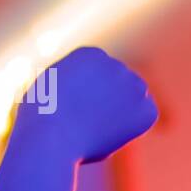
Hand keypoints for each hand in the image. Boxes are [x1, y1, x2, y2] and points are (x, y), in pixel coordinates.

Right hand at [12, 46, 157, 163]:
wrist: (52, 136)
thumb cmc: (44, 119)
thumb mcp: (53, 89)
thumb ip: (79, 83)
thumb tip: (95, 92)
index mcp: (90, 54)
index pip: (100, 75)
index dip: (89, 96)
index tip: (73, 108)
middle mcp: (115, 64)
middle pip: (119, 85)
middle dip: (108, 102)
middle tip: (85, 122)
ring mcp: (133, 84)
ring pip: (134, 98)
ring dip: (122, 112)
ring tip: (96, 127)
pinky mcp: (146, 108)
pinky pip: (146, 115)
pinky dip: (134, 126)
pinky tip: (112, 132)